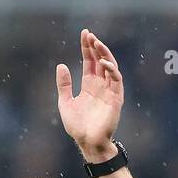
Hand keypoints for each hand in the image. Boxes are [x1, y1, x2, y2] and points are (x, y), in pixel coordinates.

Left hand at [56, 28, 122, 159]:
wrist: (88, 143)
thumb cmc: (77, 127)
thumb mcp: (65, 103)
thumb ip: (64, 85)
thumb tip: (61, 65)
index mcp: (89, 85)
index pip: (89, 61)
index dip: (87, 48)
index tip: (84, 34)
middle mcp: (100, 85)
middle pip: (100, 60)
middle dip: (95, 47)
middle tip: (90, 35)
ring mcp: (109, 91)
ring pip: (110, 66)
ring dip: (105, 54)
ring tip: (97, 43)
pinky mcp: (116, 98)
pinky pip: (116, 80)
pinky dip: (111, 69)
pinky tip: (103, 62)